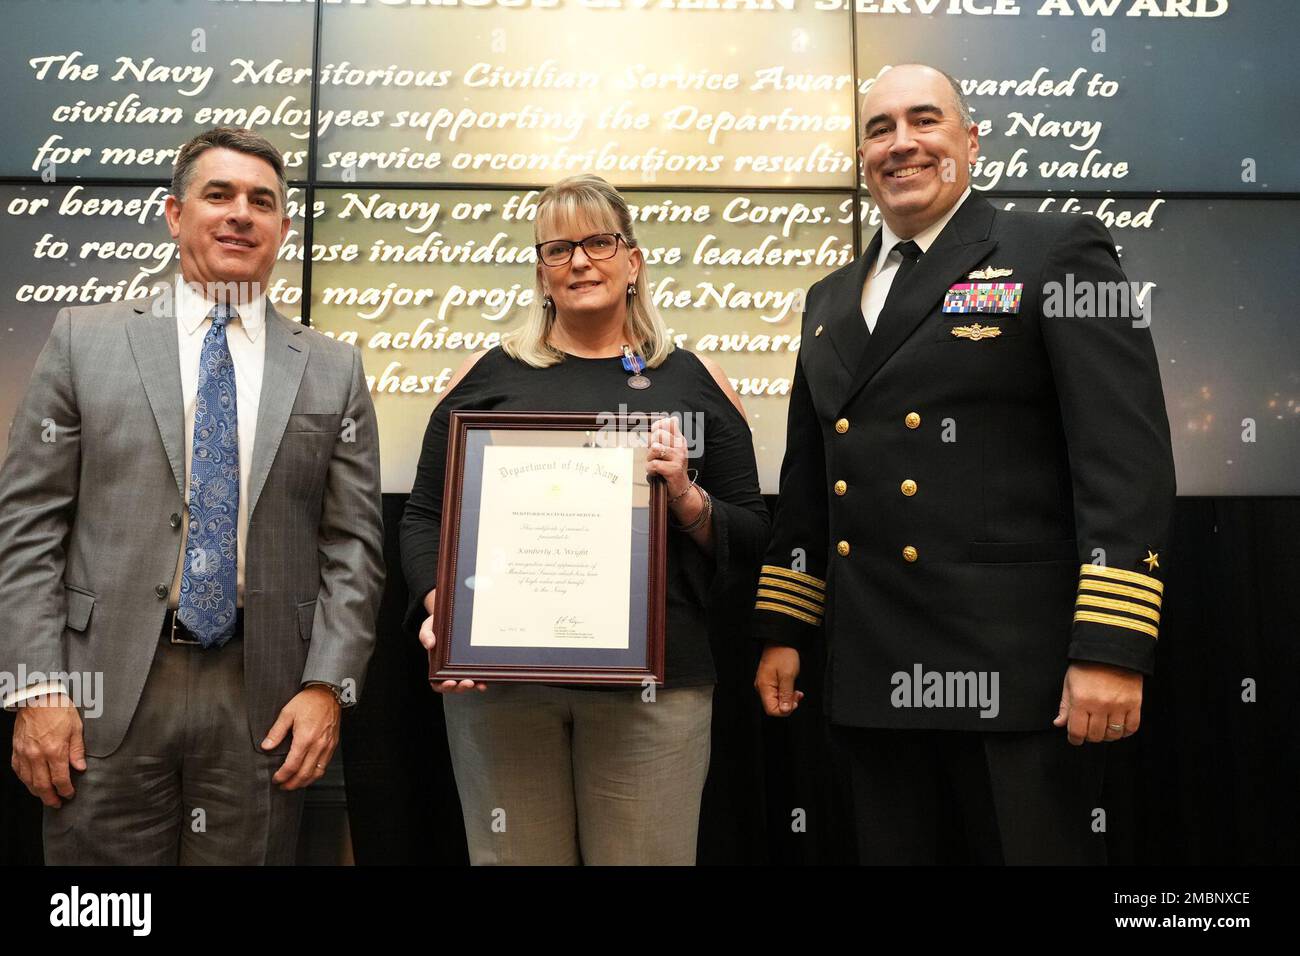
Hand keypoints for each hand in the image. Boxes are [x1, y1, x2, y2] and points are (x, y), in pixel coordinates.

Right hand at [11, 693, 84, 807]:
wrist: (37, 696)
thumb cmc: (58, 708)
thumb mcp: (76, 727)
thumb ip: (77, 750)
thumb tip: (80, 768)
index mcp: (54, 750)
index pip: (60, 779)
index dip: (65, 790)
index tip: (70, 795)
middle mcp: (37, 755)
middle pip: (42, 785)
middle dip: (50, 797)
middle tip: (57, 804)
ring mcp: (24, 754)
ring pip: (28, 781)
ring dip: (37, 792)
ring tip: (46, 797)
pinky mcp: (15, 750)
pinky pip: (18, 771)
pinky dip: (25, 781)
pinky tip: (31, 783)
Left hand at [262, 686, 340, 788]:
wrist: (328, 693)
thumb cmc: (309, 701)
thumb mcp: (287, 713)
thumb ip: (276, 732)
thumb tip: (266, 746)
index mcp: (305, 738)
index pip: (292, 765)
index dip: (282, 775)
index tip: (276, 779)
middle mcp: (318, 745)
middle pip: (305, 773)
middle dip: (292, 783)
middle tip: (283, 786)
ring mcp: (327, 746)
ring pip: (317, 773)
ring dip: (304, 782)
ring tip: (295, 784)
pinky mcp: (333, 744)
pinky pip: (325, 765)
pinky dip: (315, 774)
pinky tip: (308, 774)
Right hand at [419, 590, 485, 692]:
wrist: (450, 616)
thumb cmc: (437, 624)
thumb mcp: (427, 627)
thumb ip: (425, 635)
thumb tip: (430, 644)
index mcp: (436, 665)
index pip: (438, 682)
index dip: (444, 686)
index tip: (450, 682)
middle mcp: (449, 669)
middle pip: (455, 686)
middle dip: (461, 687)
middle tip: (468, 683)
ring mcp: (462, 667)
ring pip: (468, 683)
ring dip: (474, 686)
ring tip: (480, 684)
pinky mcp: (473, 662)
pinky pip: (478, 674)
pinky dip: (483, 678)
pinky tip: (487, 678)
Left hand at [646, 416, 690, 500]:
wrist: (680, 489)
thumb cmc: (672, 468)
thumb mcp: (671, 449)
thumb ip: (666, 436)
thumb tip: (671, 418)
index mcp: (679, 439)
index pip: (668, 423)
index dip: (657, 427)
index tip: (654, 435)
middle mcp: (680, 447)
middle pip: (658, 434)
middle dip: (650, 445)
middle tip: (654, 455)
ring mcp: (678, 458)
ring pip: (654, 448)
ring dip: (649, 458)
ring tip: (655, 464)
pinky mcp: (674, 469)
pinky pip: (654, 464)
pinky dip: (650, 469)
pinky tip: (655, 472)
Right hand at [754, 646, 803, 716]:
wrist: (780, 641)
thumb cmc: (784, 655)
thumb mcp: (788, 676)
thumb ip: (786, 694)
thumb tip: (784, 710)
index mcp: (764, 687)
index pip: (771, 710)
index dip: (785, 711)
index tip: (795, 702)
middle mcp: (762, 688)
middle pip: (773, 706)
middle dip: (787, 704)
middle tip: (798, 694)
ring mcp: (765, 684)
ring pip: (776, 700)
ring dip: (788, 699)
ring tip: (796, 691)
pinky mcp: (769, 681)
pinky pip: (776, 693)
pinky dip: (785, 693)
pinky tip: (792, 688)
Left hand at [1053, 661, 1142, 744]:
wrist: (1111, 649)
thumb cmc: (1087, 665)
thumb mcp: (1069, 683)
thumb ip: (1065, 706)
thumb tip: (1059, 723)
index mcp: (1081, 700)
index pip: (1077, 731)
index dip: (1074, 739)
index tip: (1075, 738)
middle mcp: (1100, 705)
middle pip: (1096, 736)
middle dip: (1090, 736)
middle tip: (1089, 730)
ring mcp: (1119, 705)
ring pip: (1113, 734)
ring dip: (1107, 735)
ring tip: (1103, 728)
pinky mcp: (1134, 703)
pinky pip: (1131, 727)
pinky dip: (1125, 731)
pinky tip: (1118, 726)